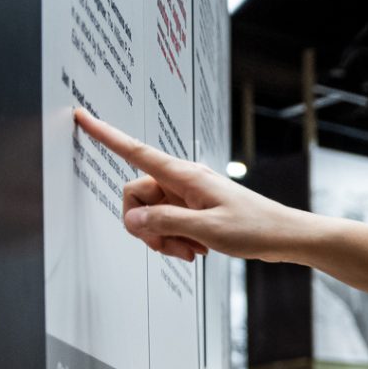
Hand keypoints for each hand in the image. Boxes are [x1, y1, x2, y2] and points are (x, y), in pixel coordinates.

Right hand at [73, 108, 304, 262]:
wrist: (285, 237)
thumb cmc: (255, 229)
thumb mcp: (206, 229)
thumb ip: (164, 222)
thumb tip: (132, 218)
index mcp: (184, 175)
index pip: (135, 150)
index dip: (106, 135)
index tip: (82, 116)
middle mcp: (182, 181)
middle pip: (136, 196)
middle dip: (145, 226)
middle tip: (172, 248)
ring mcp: (188, 195)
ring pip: (151, 214)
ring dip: (163, 237)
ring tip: (191, 252)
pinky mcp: (194, 209)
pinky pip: (168, 223)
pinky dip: (175, 240)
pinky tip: (197, 250)